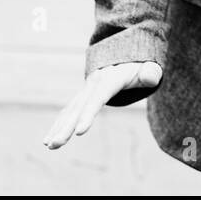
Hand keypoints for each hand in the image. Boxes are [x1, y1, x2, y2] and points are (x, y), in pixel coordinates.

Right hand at [42, 61, 161, 149]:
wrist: (126, 53)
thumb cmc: (141, 65)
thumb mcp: (150, 66)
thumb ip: (151, 72)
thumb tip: (150, 76)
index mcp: (111, 78)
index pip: (99, 98)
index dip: (88, 115)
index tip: (79, 132)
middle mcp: (95, 83)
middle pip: (79, 107)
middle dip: (66, 127)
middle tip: (55, 144)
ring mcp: (87, 89)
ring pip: (71, 110)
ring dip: (59, 127)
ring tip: (49, 145)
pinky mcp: (84, 96)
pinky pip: (69, 111)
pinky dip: (59, 124)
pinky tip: (49, 139)